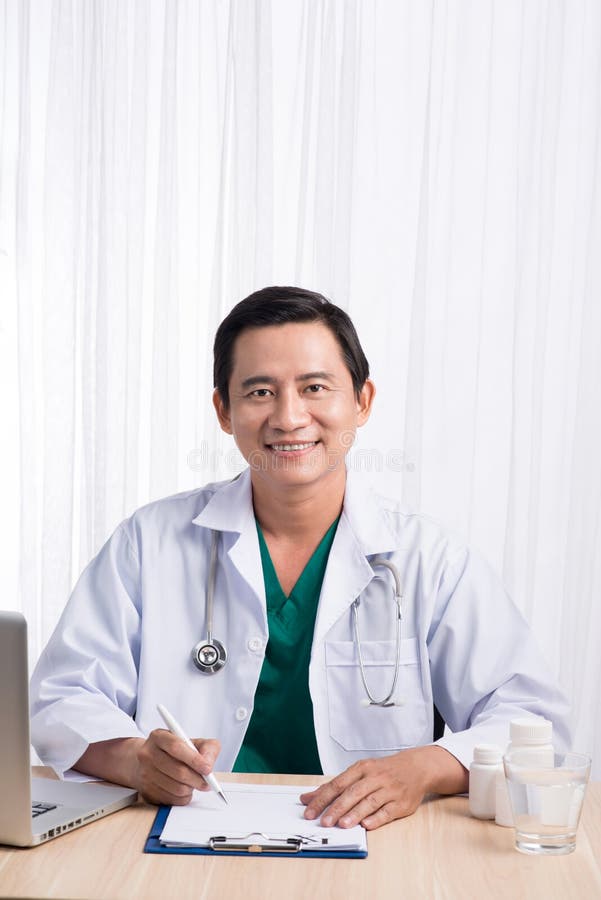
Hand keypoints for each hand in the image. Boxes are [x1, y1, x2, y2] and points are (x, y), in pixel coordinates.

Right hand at [132, 729, 220, 805]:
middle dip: (197, 779)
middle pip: (178, 771)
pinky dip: (183, 797)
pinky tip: (184, 789)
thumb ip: (207, 747)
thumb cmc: (175, 751)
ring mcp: (145, 774)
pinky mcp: (147, 792)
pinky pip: (172, 800)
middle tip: (207, 782)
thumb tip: (208, 763)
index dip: (194, 759)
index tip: (207, 769)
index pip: (176, 747)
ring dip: (191, 788)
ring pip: (176, 788)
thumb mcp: (192, 741)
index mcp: (159, 737)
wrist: (150, 761)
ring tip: (194, 783)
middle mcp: (148, 754)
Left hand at [300, 746, 467, 830]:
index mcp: (362, 768)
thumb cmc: (383, 771)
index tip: (309, 810)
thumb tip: (308, 798)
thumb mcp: (360, 772)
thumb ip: (335, 786)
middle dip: (337, 807)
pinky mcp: (401, 803)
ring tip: (342, 825)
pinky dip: (377, 818)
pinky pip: (387, 811)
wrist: (416, 767)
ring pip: (369, 802)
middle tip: (323, 821)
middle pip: (353, 793)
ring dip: (355, 813)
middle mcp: (375, 777)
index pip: (338, 783)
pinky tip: (366, 825)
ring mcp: (389, 790)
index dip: (322, 798)